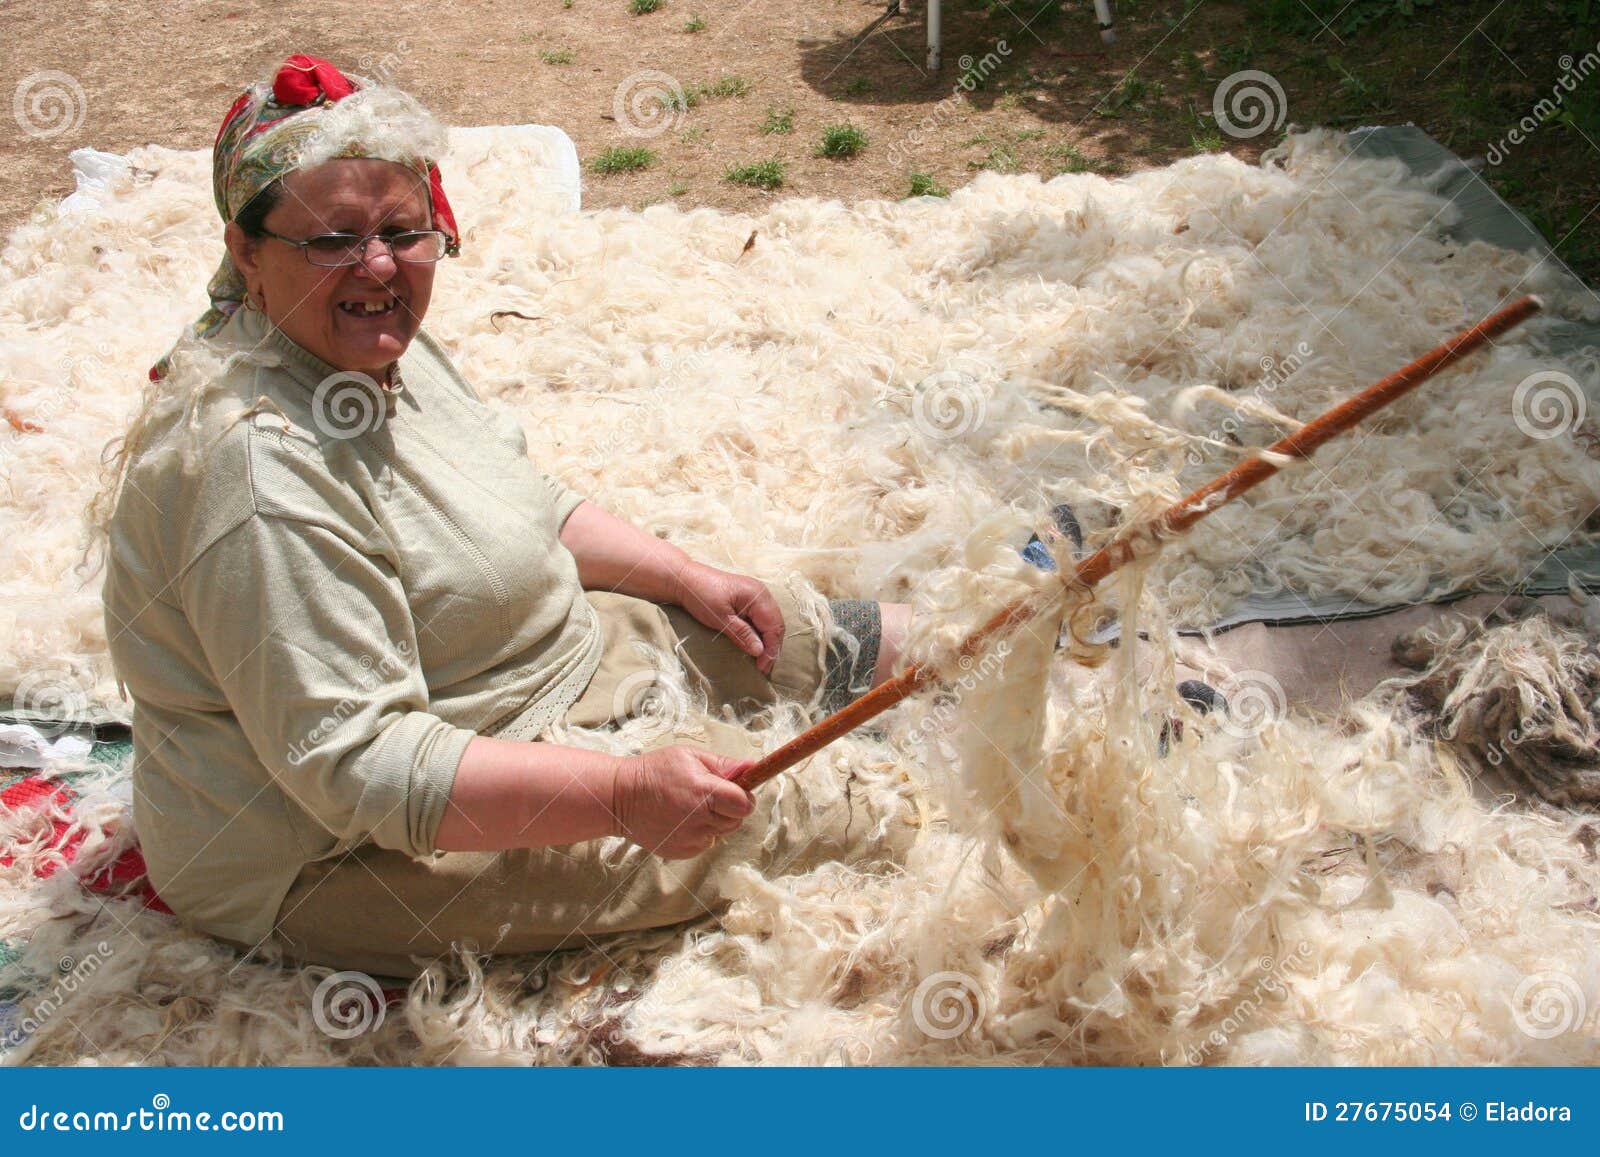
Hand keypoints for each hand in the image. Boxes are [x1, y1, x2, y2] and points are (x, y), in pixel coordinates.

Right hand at [610, 745, 756, 858]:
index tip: (735, 790)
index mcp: (703, 792)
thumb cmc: (655, 771)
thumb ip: (723, 765)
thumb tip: (753, 767)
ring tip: (691, 806)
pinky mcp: (682, 852)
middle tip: (707, 795)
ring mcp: (690, 840)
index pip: (744, 804)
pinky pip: (705, 843)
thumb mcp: (689, 756)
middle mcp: (699, 820)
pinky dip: (700, 833)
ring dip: (715, 821)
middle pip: (736, 820)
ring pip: (721, 832)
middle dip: (729, 808)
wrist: (620, 798)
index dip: (744, 797)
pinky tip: (681, 819)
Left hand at [672, 561, 785, 676]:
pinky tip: (757, 645)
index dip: (770, 649)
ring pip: (772, 621)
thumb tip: (760, 651)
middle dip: (772, 647)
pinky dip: (762, 632)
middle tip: (764, 668)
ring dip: (769, 641)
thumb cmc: (701, 596)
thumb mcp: (720, 618)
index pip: (773, 626)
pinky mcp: (750, 598)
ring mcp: (757, 594)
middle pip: (776, 624)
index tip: (763, 668)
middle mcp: (762, 593)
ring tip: (762, 661)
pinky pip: (763, 617)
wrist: (685, 579)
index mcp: (757, 595)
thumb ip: (742, 634)